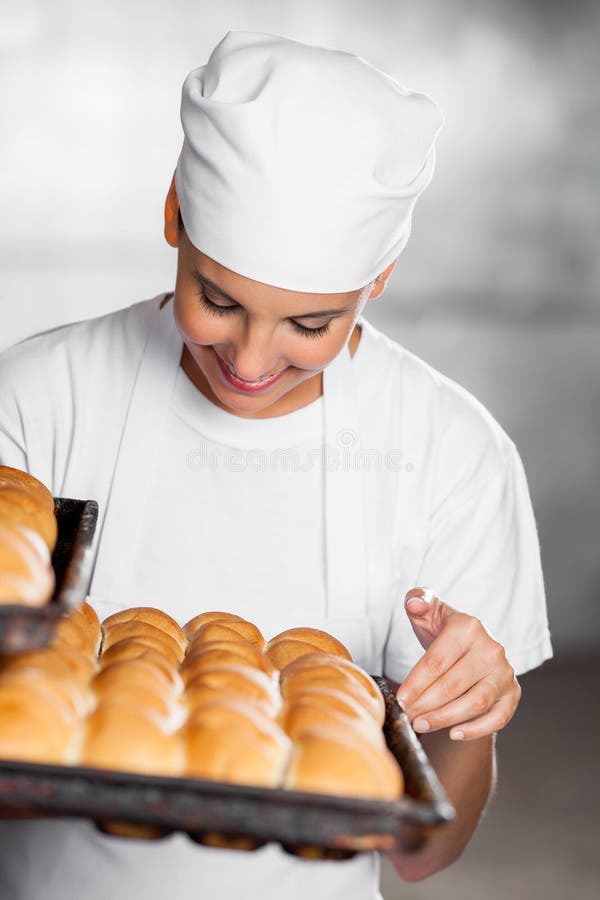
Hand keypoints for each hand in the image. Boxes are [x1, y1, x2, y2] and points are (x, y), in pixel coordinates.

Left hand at [395, 587, 520, 740]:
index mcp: (469, 627)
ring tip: (422, 725)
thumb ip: (418, 601)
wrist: (469, 647)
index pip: (437, 661)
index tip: (400, 699)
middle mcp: (491, 649)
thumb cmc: (443, 631)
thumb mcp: (429, 611)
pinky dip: (476, 729)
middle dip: (426, 704)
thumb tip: (414, 603)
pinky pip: (498, 718)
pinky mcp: (513, 693)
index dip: (416, 683)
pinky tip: (453, 733)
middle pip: (453, 685)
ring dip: (446, 719)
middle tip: (408, 715)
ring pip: (475, 703)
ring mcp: (505, 672)